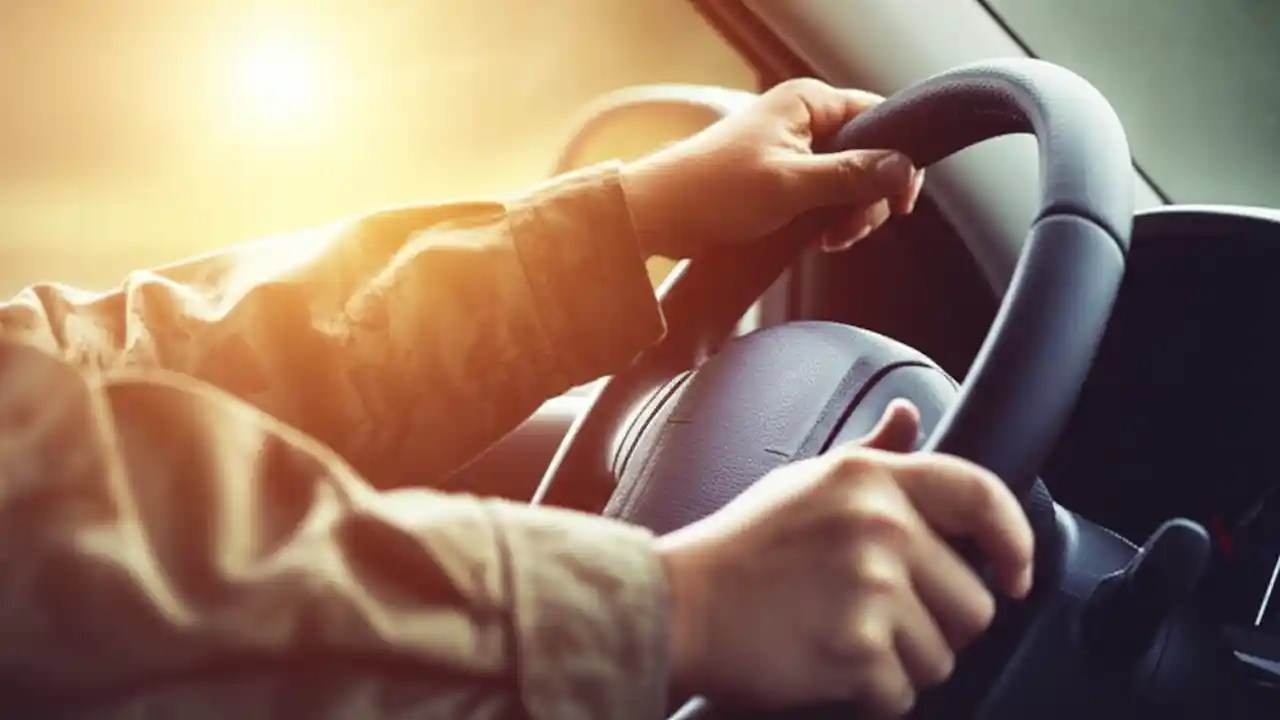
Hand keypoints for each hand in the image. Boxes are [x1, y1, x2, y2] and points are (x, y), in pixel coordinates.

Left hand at [621, 78, 925, 258]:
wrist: (661, 215)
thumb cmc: (715, 190)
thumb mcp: (792, 184)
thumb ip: (851, 175)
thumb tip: (902, 168)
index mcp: (808, 102)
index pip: (878, 117)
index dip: (897, 159)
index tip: (900, 203)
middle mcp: (803, 119)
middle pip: (868, 155)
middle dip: (866, 198)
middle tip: (847, 231)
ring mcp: (793, 149)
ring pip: (847, 180)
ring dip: (847, 215)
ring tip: (827, 240)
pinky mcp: (782, 178)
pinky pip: (823, 195)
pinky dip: (827, 218)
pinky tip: (816, 239)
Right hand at [656, 400, 1033, 715]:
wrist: (679, 606)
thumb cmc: (742, 548)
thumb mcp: (806, 480)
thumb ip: (871, 453)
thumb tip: (910, 416)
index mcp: (871, 479)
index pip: (981, 496)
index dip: (1015, 541)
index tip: (1017, 574)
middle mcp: (881, 527)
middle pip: (974, 602)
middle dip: (937, 623)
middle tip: (877, 618)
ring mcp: (872, 590)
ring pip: (944, 655)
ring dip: (903, 662)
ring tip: (844, 638)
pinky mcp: (858, 651)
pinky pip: (902, 694)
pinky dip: (871, 695)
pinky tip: (829, 665)